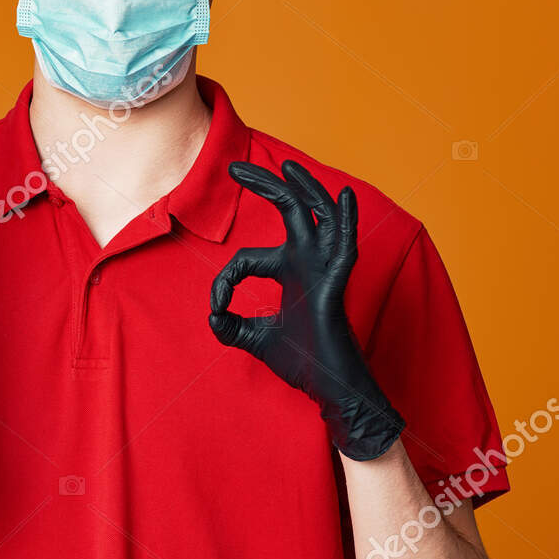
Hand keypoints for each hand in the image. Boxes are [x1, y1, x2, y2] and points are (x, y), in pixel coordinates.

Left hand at [207, 159, 404, 460]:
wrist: (330, 391)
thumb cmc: (302, 363)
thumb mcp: (254, 340)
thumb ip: (231, 327)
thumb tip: (212, 316)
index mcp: (288, 272)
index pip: (245, 258)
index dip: (223, 280)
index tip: (215, 305)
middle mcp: (307, 263)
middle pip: (289, 211)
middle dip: (264, 186)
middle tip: (234, 167)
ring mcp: (324, 271)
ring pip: (319, 217)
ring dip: (305, 189)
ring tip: (288, 168)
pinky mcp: (336, 286)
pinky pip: (344, 247)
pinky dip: (346, 221)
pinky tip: (343, 196)